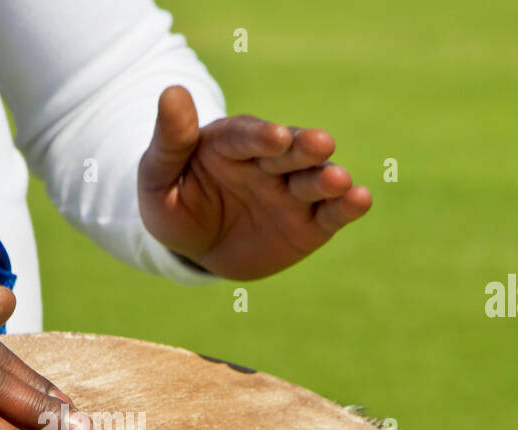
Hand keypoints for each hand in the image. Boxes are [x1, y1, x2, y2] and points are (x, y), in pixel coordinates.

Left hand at [138, 86, 372, 279]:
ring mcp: (292, 192)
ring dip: (328, 179)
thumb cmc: (173, 204)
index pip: (246, 137)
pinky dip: (347, 206)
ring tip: (339, 180)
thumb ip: (169, 141)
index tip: (272, 136)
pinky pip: (331, 214)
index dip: (260, 136)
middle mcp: (269, 162)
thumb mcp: (157, 176)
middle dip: (303, 147)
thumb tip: (172, 92)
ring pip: (314, 181)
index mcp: (231, 143)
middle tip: (319, 142)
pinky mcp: (311, 224)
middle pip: (289, 152)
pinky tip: (360, 199)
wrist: (195, 248)